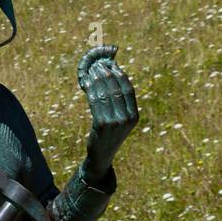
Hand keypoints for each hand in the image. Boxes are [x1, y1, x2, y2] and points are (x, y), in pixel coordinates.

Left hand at [78, 44, 138, 182]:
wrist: (102, 155)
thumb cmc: (109, 133)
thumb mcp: (120, 118)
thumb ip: (119, 101)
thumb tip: (112, 74)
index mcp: (134, 115)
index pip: (128, 90)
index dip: (120, 75)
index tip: (112, 65)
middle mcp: (127, 118)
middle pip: (116, 90)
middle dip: (107, 75)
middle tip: (99, 66)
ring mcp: (115, 122)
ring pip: (105, 94)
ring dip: (97, 81)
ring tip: (92, 72)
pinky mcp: (102, 125)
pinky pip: (96, 103)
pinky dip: (91, 91)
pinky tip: (87, 84)